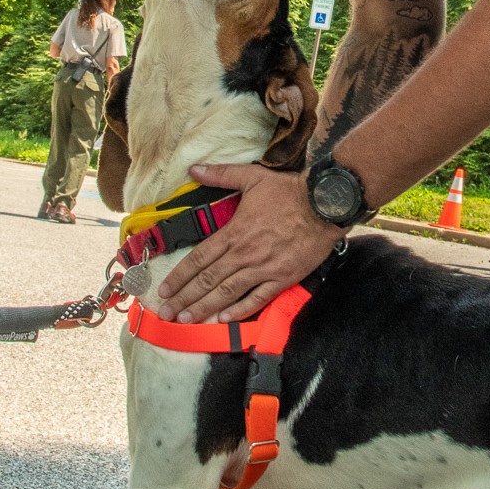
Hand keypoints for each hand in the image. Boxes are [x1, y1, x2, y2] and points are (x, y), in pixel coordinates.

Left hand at [155, 163, 342, 323]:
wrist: (325, 205)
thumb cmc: (290, 192)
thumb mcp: (253, 177)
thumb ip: (221, 174)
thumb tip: (194, 168)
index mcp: (234, 232)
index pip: (199, 259)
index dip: (179, 277)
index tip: (164, 290)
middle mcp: (244, 254)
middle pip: (208, 280)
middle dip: (184, 298)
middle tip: (166, 313)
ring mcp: (263, 268)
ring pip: (227, 292)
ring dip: (205, 308)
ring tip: (187, 320)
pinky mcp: (283, 278)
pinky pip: (258, 298)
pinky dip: (240, 310)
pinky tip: (224, 319)